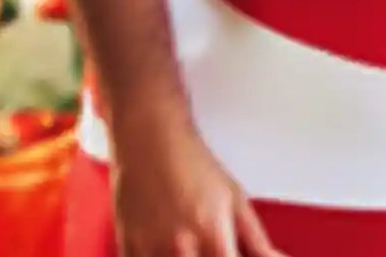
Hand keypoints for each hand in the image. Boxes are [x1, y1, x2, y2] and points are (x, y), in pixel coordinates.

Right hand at [110, 122, 286, 256]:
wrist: (151, 141)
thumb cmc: (193, 165)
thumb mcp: (235, 200)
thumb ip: (257, 239)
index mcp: (213, 233)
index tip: (235, 256)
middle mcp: (180, 245)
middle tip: (214, 250)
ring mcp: (150, 248)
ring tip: (193, 248)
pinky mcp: (128, 247)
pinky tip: (171, 249)